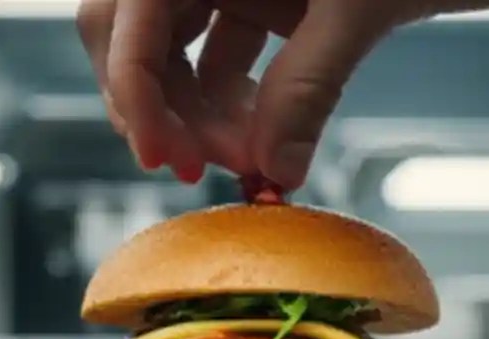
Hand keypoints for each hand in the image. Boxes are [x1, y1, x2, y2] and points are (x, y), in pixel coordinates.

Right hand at [77, 0, 488, 189]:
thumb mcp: (360, 4)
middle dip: (156, 106)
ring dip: (199, 116)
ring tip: (245, 162)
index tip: (162, 156)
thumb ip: (309, 85)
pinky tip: (265, 142)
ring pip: (175, 54)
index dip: (134, 89)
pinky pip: (223, 59)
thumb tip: (272, 172)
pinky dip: (236, 105)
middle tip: (193, 168)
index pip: (128, 15)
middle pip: (132, 35)